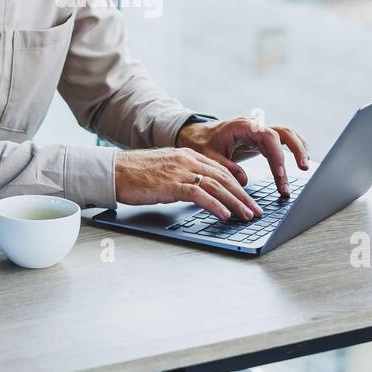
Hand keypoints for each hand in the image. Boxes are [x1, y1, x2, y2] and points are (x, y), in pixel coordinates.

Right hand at [113, 148, 262, 221]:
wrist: (115, 170)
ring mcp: (180, 171)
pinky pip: (200, 195)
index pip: (222, 170)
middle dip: (244, 197)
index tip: (250, 198)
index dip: (239, 186)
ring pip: (217, 187)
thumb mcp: (166, 170)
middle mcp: (188, 160)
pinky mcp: (171, 184)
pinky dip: (215, 206)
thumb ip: (184, 176)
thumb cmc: (136, 173)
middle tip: (256, 211)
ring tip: (247, 216)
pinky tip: (225, 215)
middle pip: (224, 179)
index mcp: (188, 155)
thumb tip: (200, 192)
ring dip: (236, 203)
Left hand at [175, 116, 309, 196]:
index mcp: (243, 126)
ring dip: (298, 150)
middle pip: (284, 132)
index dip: (277, 155)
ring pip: (287, 136)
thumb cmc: (203, 144)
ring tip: (305, 168)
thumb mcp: (209, 157)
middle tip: (303, 168)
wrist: (198, 136)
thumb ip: (226, 167)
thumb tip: (244, 180)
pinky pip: (282, 142)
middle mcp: (255, 126)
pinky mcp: (262, 140)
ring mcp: (260, 132)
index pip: (269, 137)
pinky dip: (293, 150)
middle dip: (296, 149)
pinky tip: (299, 162)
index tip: (280, 174)